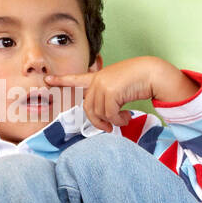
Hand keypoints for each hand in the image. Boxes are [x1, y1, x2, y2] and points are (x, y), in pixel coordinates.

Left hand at [46, 57, 196, 131]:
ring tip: (124, 119)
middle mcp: (98, 79)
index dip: (61, 80)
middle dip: (98, 122)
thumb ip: (108, 98)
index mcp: (99, 77)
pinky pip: (109, 114)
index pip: (77, 78)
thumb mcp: (119, 88)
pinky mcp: (110, 91)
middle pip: (88, 108)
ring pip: (98, 113)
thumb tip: (103, 118)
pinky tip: (127, 116)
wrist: (154, 74)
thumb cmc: (140, 81)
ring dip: (112, 121)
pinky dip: (118, 120)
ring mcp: (103, 84)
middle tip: (109, 128)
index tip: (47, 79)